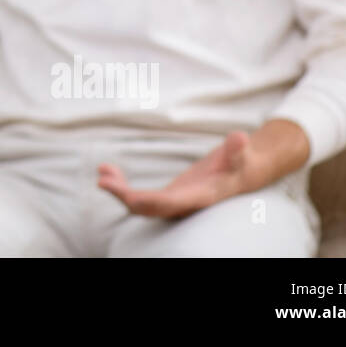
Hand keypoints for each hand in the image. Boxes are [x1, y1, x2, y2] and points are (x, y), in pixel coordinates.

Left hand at [96, 120, 309, 218]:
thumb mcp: (242, 154)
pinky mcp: (166, 197)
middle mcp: (184, 205)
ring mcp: (173, 203)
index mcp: (200, 197)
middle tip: (103, 179)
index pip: (171, 204)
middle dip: (125, 196)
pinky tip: (108, 170)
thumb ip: (237, 149)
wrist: (242, 172)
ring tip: (103, 171)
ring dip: (119, 189)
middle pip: (149, 208)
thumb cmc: (242, 162)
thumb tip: (240, 138)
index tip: (128, 196)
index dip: (149, 202)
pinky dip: (122, 185)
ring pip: (139, 204)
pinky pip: (138, 196)